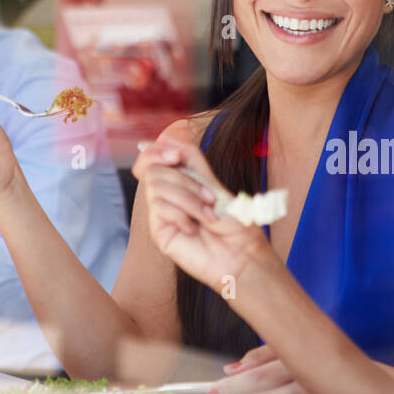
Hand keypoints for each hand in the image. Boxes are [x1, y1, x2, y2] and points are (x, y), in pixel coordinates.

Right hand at [130, 135, 272, 293]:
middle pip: (153, 170)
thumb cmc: (234, 223)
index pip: (150, 158)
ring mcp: (161, 215)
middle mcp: (166, 197)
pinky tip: (195, 229)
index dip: (157, 151)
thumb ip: (192, 161)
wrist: (242, 255)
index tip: (176, 156)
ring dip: (189, 199)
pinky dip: (183, 216)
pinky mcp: (159, 232)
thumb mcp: (214, 184)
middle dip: (186, 181)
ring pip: (156, 187)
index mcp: (178, 182)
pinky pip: (160, 209)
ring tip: (208, 216)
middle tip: (210, 199)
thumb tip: (166, 138)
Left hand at [210, 345, 325, 393]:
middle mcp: (311, 384)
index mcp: (303, 359)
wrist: (349, 384)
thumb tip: (230, 369)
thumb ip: (258, 358)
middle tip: (237, 388)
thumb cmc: (310, 365)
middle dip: (243, 392)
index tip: (214, 388)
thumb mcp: (286, 352)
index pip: (260, 374)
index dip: (234, 382)